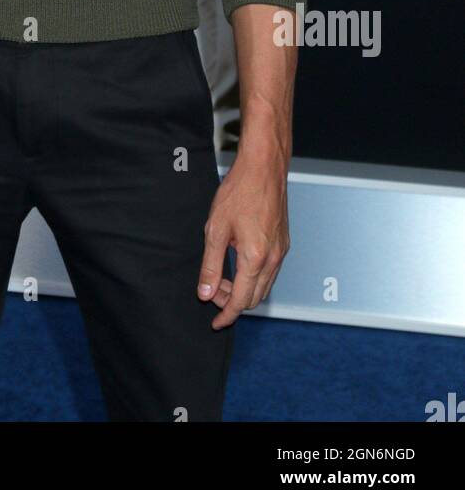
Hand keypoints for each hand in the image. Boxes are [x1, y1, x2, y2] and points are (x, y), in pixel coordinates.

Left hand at [196, 150, 289, 327]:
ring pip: (264, 286)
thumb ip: (210, 264)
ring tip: (221, 277)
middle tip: (211, 290)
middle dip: (232, 301)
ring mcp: (282, 251)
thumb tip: (204, 293)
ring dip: (243, 290)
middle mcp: (273, 258)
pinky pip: (270, 272)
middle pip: (254, 298)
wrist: (264, 167)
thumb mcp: (215, 228)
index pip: (240, 300)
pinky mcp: (284, 242)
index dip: (226, 315)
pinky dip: (254, 277)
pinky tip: (237, 263)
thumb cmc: (239, 191)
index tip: (215, 323)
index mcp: (255, 258)